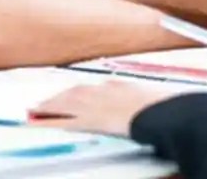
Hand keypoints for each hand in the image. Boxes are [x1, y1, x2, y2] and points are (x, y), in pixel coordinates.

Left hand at [26, 80, 188, 136]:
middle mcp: (105, 90)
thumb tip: (161, 106)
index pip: (94, 87)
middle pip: (75, 92)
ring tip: (34, 110)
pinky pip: (64, 120)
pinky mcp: (92, 120)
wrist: (169, 113)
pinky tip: (36, 122)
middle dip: (59, 97)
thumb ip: (152, 101)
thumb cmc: (171, 108)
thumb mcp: (161, 100)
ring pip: (65, 103)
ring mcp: (97, 104)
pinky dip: (48, 120)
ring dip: (48, 106)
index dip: (80, 92)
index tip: (72, 95)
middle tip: (43, 102)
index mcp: (122, 85)